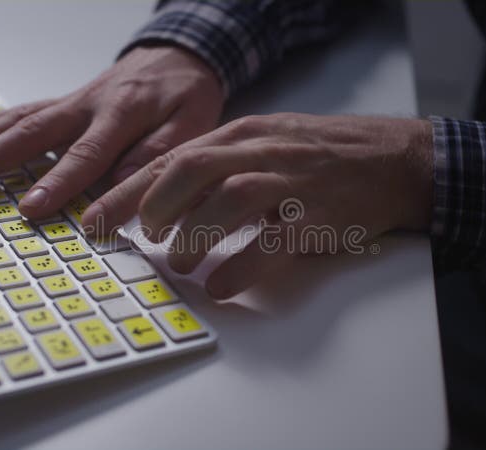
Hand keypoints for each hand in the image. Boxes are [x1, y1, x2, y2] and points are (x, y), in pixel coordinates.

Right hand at [0, 45, 223, 217]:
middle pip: (33, 133)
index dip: (57, 183)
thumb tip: (121, 185)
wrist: (178, 55)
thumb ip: (158, 153)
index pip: (86, 154)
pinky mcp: (65, 102)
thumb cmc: (186, 96)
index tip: (29, 208)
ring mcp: (71, 102)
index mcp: (121, 114)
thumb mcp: (190, 125)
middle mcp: (87, 105)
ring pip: (19, 122)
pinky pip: (22, 111)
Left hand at [84, 114, 433, 297]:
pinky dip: (240, 267)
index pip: (169, 159)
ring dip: (193, 235)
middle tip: (141, 238)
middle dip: (152, 206)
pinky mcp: (316, 215)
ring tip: (180, 260)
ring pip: (229, 201)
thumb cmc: (322, 156)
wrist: (392, 159)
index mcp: (241, 136)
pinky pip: (272, 243)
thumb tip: (165, 202)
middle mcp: (260, 152)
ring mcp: (290, 182)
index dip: (126, 192)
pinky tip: (222, 286)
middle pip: (190, 170)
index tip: (94, 221)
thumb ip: (218, 167)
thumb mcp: (265, 144)